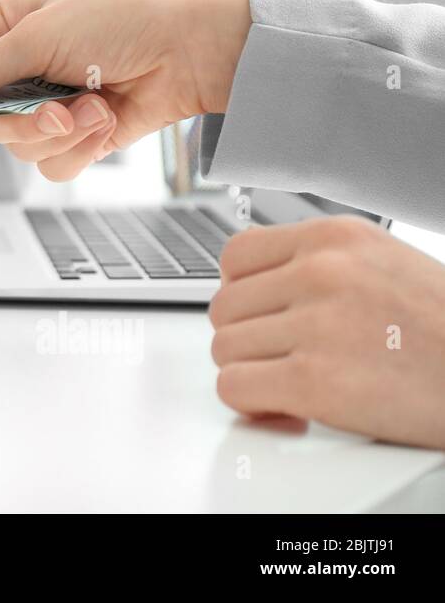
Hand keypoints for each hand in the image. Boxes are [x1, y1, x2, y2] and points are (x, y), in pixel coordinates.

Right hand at [0, 0, 250, 179]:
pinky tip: (107, 118)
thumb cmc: (121, 16)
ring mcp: (53, 103)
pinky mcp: (82, 133)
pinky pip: (55, 163)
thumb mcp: (36, 36)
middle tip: (52, 108)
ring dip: (58, 133)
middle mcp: (25, 68)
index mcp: (6, 29)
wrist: (193, 47)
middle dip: (21, 121)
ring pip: (20, 146)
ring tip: (94, 107)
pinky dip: (81, 148)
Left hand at [210, 216, 444, 450]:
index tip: (263, 315)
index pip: (235, 256)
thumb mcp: (383, 264)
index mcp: (337, 238)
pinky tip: (289, 407)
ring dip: (255, 373)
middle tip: (287, 357)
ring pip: (225, 349)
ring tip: (298, 381)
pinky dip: (255, 405)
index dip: (244, 293)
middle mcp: (323, 273)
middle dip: (250, 339)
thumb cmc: (443, 330)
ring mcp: (318, 325)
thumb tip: (249, 284)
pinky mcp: (315, 381)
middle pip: (225, 308)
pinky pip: (235, 388)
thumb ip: (317, 264)